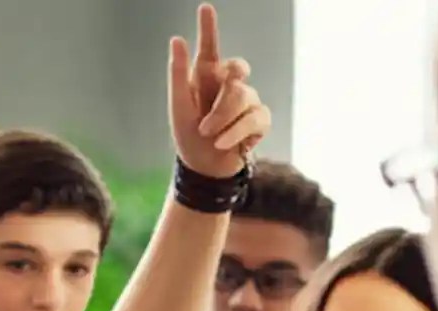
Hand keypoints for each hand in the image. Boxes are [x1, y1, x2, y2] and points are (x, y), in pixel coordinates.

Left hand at [168, 3, 270, 177]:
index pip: (210, 47)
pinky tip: (227, 144)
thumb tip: (177, 38)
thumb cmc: (188, 136)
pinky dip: (237, 134)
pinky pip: (255, 118)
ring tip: (211, 137)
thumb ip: (178, 74)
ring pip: (244, 98)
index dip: (209, 27)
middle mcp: (228, 83)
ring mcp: (247, 99)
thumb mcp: (178, 107)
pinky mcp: (260, 118)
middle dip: (223, 100)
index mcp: (206, 77)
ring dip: (223, 123)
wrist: (204, 168)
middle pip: (237, 74)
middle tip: (205, 126)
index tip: (205, 7)